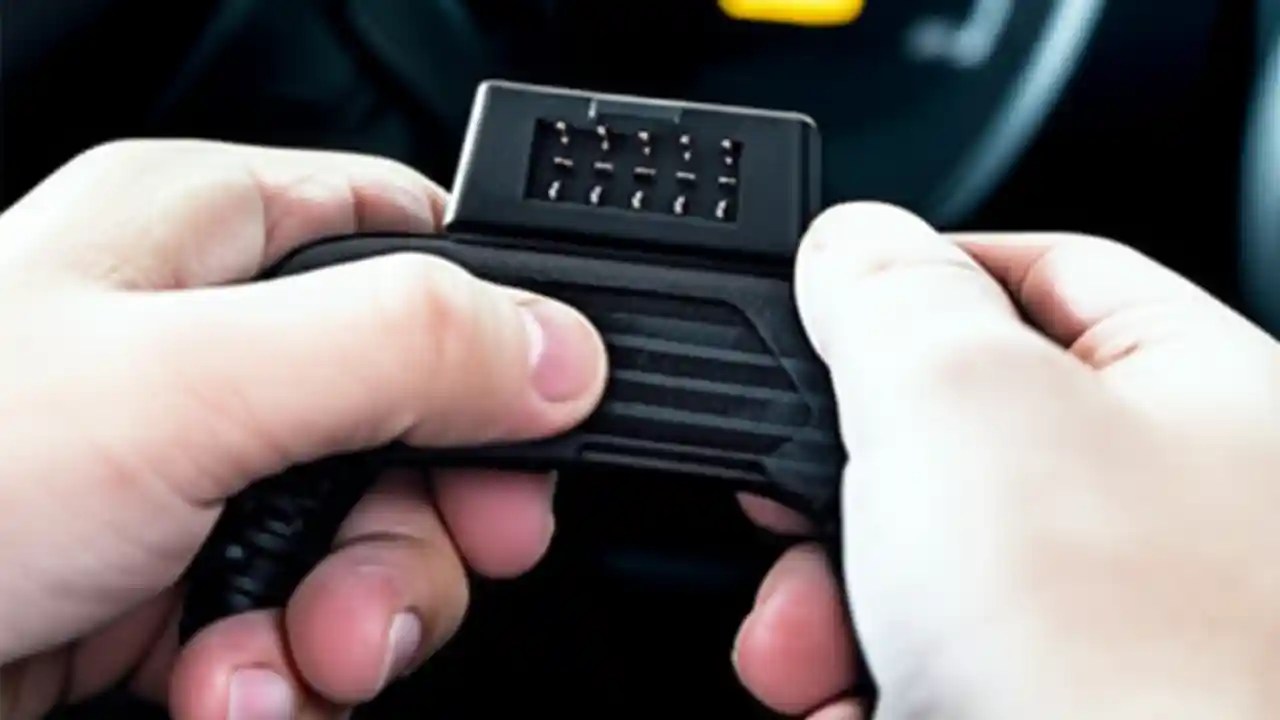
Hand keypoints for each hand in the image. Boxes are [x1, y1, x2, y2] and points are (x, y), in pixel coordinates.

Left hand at [0, 140, 606, 718]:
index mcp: (212, 241)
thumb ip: (393, 350)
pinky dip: (278, 684)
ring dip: (347, 632)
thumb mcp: (177, 387)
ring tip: (268, 672)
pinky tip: (217, 694)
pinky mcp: (170, 586)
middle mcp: (213, 352)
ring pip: (368, 546)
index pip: (423, 254)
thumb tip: (557, 350)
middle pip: (418, 428)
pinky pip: (295, 631)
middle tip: (384, 601)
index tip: (529, 441)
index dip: (498, 344)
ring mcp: (196, 478)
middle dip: (420, 536)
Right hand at [732, 202, 1279, 718]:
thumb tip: (850, 244)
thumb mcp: (955, 401)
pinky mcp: (1051, 708)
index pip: (1047, 269)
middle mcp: (1177, 512)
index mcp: (1205, 396)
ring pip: (920, 558)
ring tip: (809, 644)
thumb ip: (888, 290)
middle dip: (843, 479)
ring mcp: (1116, 624)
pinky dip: (862, 678)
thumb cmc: (1109, 661)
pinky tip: (850, 705)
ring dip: (832, 597)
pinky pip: (924, 657)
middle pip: (959, 431)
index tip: (827, 306)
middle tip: (792, 498)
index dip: (921, 275)